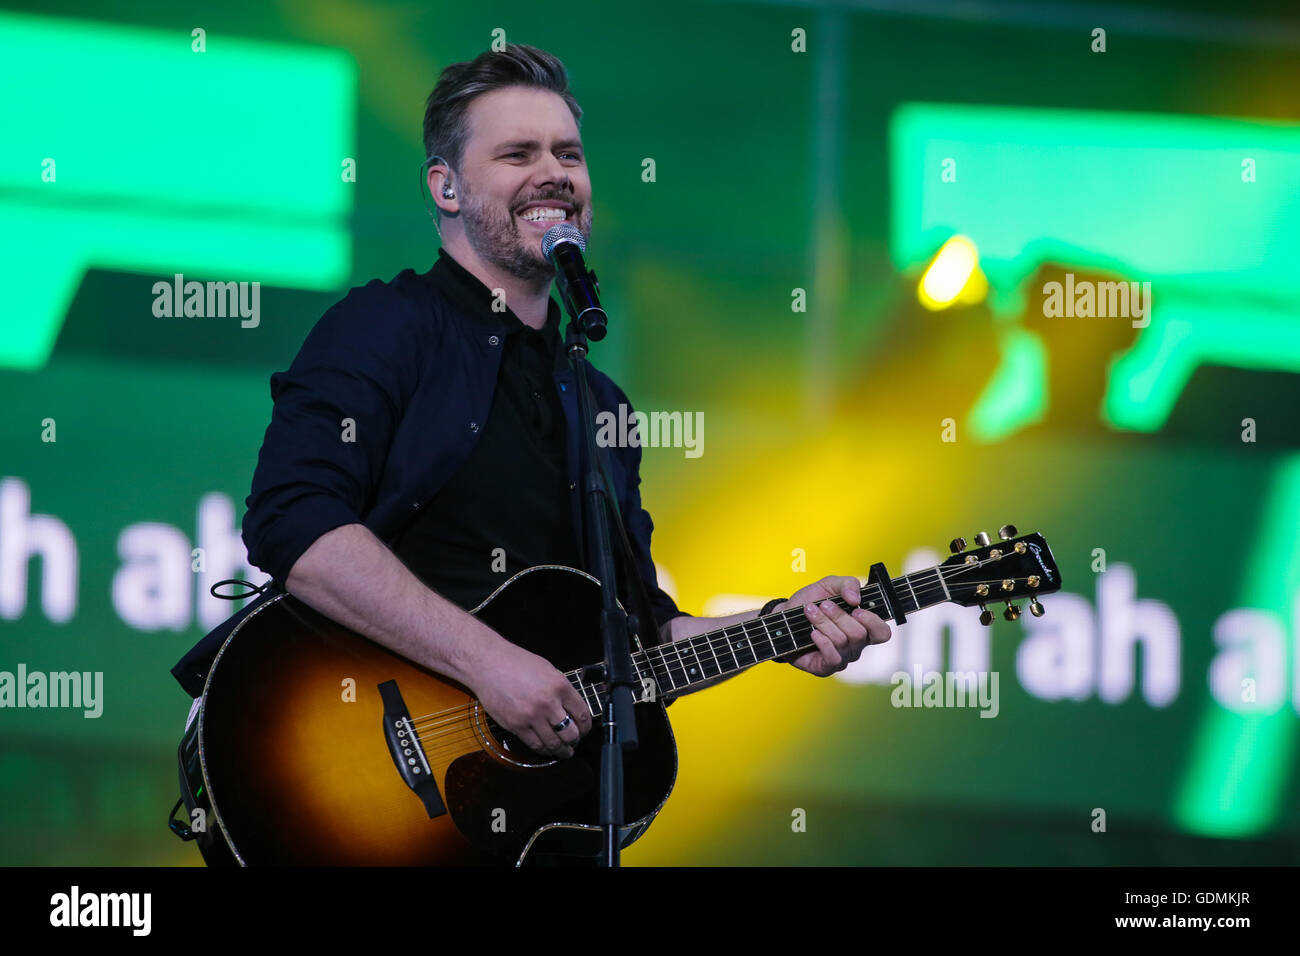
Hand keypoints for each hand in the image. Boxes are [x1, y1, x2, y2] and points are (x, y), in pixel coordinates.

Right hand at [472, 640, 592, 758]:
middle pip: (571, 733)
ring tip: (564, 751)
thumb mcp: (548, 670)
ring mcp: (532, 716)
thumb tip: (572, 706)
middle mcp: (548, 703)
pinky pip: (535, 745)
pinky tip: (546, 749)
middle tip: (574, 741)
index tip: (585, 730)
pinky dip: (543, 750)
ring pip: (554, 743)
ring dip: (561, 751)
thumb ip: (561, 689)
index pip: (582, 714)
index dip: (586, 727)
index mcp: (560, 686)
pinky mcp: (517, 726)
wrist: (489, 664)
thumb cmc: (515, 663)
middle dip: (575, 740)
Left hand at [776, 575, 889, 676]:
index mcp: (863, 626)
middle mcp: (856, 645)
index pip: (882, 632)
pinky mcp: (826, 667)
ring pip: (842, 641)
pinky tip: (812, 633)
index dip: (872, 621)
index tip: (855, 608)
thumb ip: (848, 584)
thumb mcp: (830, 584)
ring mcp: (842, 657)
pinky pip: (833, 657)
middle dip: (838, 616)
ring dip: (823, 623)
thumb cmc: (811, 601)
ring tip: (810, 612)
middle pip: (858, 634)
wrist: (784, 616)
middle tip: (824, 605)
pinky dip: (822, 642)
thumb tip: (856, 598)